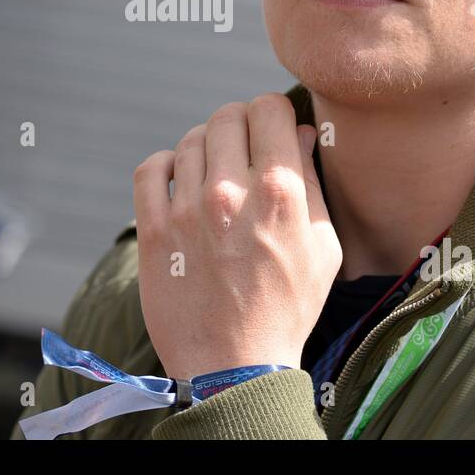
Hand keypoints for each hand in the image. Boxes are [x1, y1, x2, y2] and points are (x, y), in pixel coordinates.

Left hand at [133, 94, 341, 381]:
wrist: (235, 366)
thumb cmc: (287, 308)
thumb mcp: (323, 247)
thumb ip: (312, 184)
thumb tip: (300, 135)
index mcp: (279, 193)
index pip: (270, 109)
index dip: (274, 112)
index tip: (273, 129)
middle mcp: (230, 192)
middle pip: (228, 115)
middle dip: (241, 123)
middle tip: (245, 148)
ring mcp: (186, 209)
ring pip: (191, 139)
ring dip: (206, 147)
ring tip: (215, 173)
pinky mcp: (153, 229)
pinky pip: (151, 168)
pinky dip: (166, 164)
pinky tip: (180, 181)